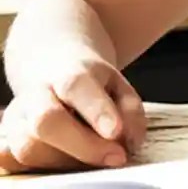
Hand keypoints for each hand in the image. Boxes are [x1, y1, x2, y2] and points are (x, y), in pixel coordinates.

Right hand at [0, 51, 145, 173]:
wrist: (51, 67)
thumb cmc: (92, 84)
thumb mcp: (119, 85)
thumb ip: (130, 110)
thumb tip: (128, 141)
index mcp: (70, 72)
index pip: (77, 87)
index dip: (96, 111)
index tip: (115, 132)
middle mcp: (37, 93)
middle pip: (46, 120)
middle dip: (83, 145)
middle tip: (116, 157)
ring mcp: (16, 117)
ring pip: (28, 147)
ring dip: (66, 161)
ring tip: (93, 158)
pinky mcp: (4, 138)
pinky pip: (10, 160)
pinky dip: (37, 167)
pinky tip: (61, 161)